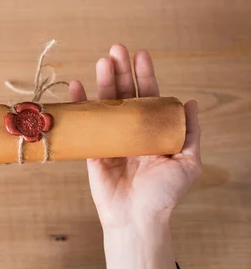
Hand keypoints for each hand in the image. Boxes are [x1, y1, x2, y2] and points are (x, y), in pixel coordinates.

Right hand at [69, 44, 201, 268]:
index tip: (141, 55)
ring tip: (102, 61)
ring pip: (105, 104)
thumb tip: (191, 102)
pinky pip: (85, 123)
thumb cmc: (164, 195)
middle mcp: (131, 130)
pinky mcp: (92, 149)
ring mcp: (110, 138)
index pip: (149, 96)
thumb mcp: (188, 163)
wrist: (138, 219)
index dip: (145, 75)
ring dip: (103, 82)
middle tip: (115, 49)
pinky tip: (77, 87)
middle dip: (121, 71)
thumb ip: (189, 133)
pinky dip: (79, 105)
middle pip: (125, 94)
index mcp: (152, 130)